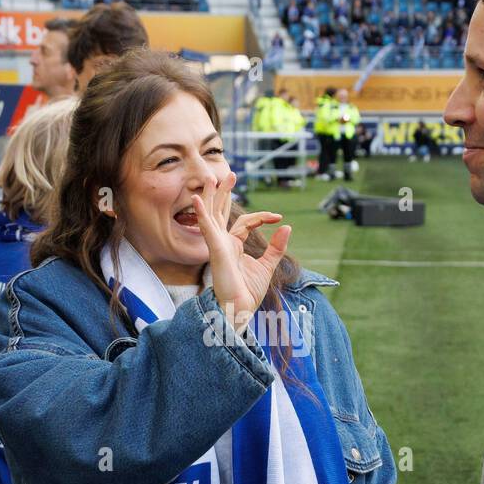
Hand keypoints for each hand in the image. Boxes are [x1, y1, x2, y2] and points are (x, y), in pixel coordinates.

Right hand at [194, 171, 290, 331]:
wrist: (240, 309)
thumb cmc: (249, 292)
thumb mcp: (268, 265)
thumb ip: (276, 247)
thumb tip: (287, 226)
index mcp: (234, 246)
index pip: (246, 222)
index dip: (262, 217)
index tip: (278, 217)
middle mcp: (223, 243)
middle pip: (221, 212)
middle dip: (224, 193)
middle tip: (230, 174)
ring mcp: (217, 245)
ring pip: (211, 215)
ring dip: (211, 196)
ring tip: (211, 177)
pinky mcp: (215, 249)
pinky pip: (206, 228)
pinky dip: (201, 213)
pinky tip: (197, 199)